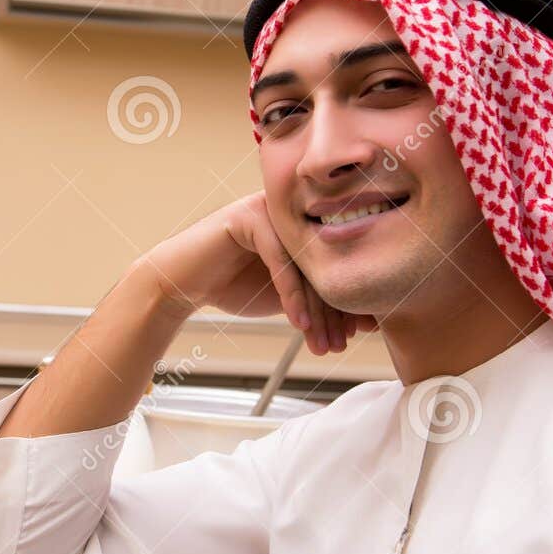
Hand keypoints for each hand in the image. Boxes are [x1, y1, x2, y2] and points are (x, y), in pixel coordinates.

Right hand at [137, 191, 375, 354]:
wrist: (182, 282)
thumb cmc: (233, 285)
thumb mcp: (286, 297)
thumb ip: (319, 300)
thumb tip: (370, 321)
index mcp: (305, 223)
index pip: (335, 264)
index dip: (346, 302)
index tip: (355, 335)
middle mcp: (291, 211)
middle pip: (323, 262)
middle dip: (333, 311)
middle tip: (338, 344)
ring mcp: (270, 208)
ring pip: (304, 262)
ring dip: (315, 309)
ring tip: (321, 341)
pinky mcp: (249, 216)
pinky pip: (279, 258)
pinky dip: (290, 294)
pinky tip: (298, 323)